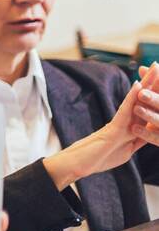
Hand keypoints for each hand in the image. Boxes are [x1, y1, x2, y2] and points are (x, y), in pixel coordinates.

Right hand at [44, 63, 158, 189]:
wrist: (79, 165)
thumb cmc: (97, 158)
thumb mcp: (126, 150)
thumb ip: (137, 139)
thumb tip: (147, 132)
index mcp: (131, 126)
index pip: (146, 107)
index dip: (155, 93)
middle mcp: (125, 121)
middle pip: (143, 99)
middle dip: (153, 83)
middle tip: (158, 65)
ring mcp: (119, 123)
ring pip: (136, 101)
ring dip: (146, 84)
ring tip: (155, 68)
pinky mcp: (113, 129)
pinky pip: (124, 111)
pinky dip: (132, 98)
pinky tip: (138, 85)